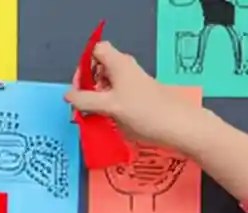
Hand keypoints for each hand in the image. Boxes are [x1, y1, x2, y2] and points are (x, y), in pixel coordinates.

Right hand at [66, 41, 201, 146]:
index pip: (95, 51)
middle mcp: (126, 69)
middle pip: (99, 68)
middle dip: (88, 85)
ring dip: (97, 98)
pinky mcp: (139, 97)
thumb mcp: (110, 106)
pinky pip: (117, 96)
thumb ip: (86, 101)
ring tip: (94, 116)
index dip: (83, 66)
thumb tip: (68, 96)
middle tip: (83, 105)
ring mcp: (134, 83)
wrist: (178, 126)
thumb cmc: (144, 112)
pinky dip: (108, 105)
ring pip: (108, 84)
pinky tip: (108, 121)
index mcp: (118, 63)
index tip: (80, 88)